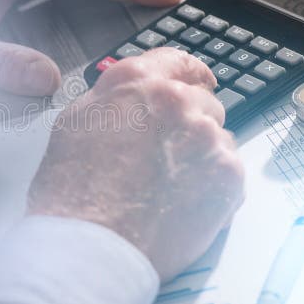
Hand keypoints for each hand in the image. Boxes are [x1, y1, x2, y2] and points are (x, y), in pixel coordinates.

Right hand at [27, 48, 244, 280]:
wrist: (93, 243)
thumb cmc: (73, 192)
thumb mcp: (76, 122)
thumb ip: (113, 100)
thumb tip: (130, 101)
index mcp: (137, 82)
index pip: (177, 61)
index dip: (188, 72)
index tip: (198, 80)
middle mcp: (177, 101)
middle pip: (202, 101)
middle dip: (188, 123)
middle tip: (165, 155)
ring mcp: (206, 138)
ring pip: (216, 137)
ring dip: (199, 155)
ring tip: (167, 187)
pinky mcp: (227, 175)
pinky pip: (229, 170)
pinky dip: (212, 184)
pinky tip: (181, 202)